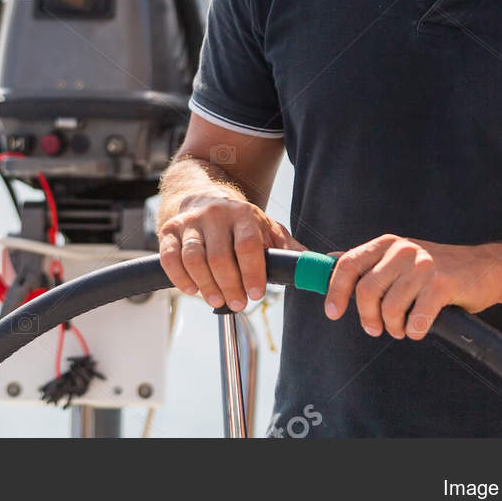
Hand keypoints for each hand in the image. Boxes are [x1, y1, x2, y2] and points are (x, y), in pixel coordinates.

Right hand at [158, 193, 303, 311]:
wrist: (205, 196)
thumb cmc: (243, 224)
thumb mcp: (270, 231)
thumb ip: (294, 252)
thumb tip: (332, 263)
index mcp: (245, 215)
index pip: (248, 246)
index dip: (252, 273)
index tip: (255, 294)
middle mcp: (216, 215)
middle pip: (220, 257)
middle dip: (230, 286)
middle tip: (237, 304)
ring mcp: (191, 221)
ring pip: (194, 258)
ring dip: (206, 286)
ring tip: (216, 300)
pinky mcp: (169, 229)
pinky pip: (170, 257)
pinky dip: (180, 278)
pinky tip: (192, 290)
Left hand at [324, 235, 501, 339]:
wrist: (484, 268)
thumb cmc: (435, 270)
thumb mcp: (398, 259)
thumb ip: (366, 262)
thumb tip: (327, 261)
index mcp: (386, 244)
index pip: (348, 264)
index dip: (336, 290)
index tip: (332, 313)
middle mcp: (402, 250)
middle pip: (366, 291)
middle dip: (368, 318)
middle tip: (376, 329)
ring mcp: (423, 265)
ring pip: (390, 308)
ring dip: (394, 327)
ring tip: (402, 328)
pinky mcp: (443, 283)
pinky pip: (417, 319)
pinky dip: (415, 331)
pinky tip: (420, 327)